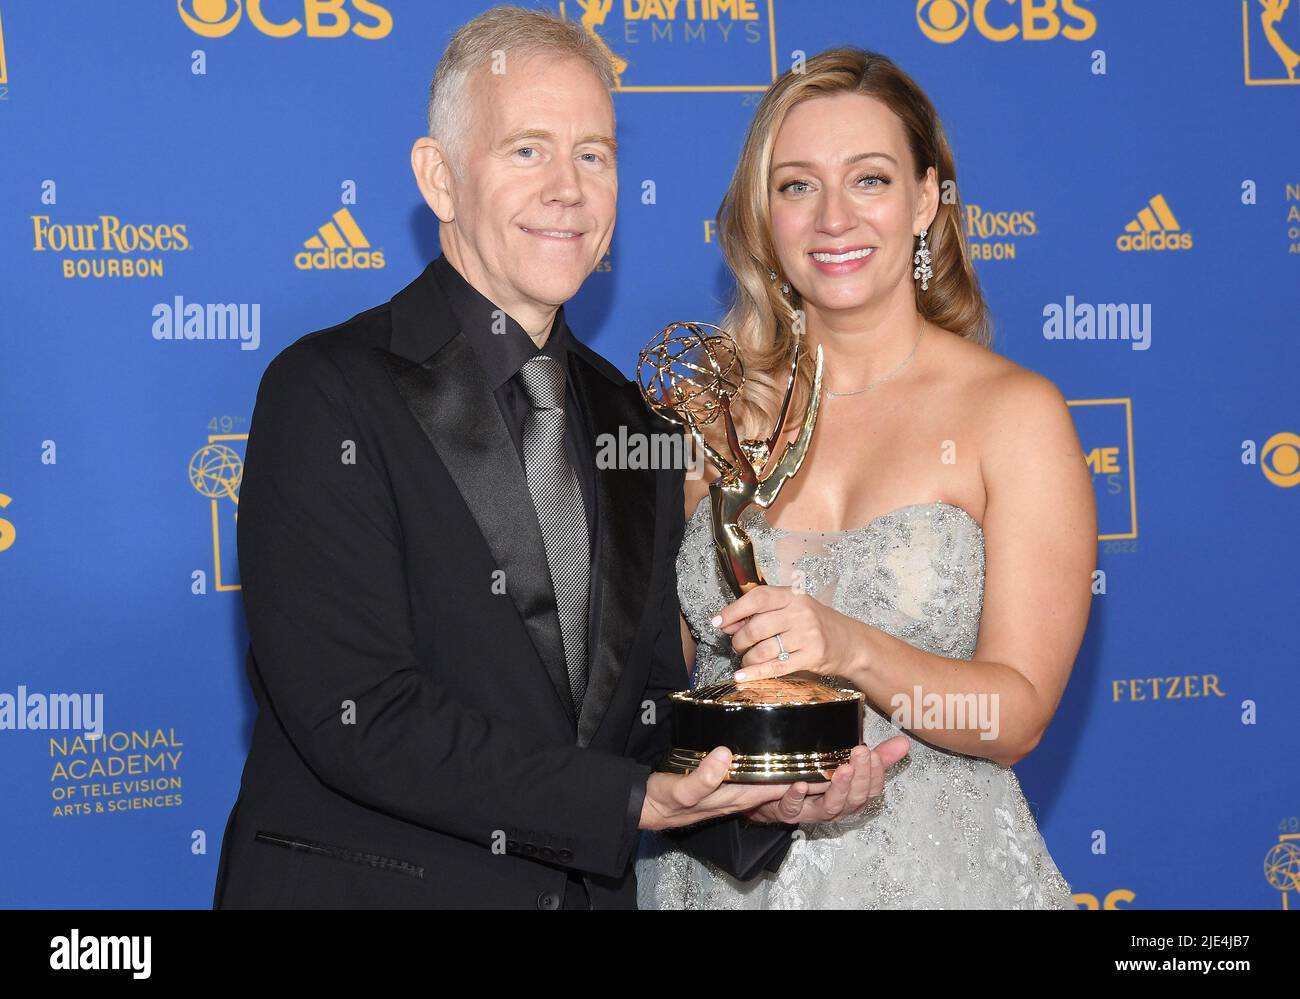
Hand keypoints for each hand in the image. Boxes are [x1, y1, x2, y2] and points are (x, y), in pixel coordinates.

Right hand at [640, 746, 826, 831]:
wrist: (651, 806)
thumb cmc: (666, 799)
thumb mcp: (682, 788)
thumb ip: (702, 776)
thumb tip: (725, 754)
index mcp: (738, 794)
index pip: (781, 786)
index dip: (806, 778)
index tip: (831, 766)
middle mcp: (742, 794)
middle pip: (785, 786)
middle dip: (810, 777)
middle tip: (839, 759)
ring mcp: (737, 791)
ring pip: (775, 782)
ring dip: (798, 774)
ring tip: (820, 759)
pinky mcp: (728, 784)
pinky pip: (760, 777)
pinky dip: (777, 769)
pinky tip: (782, 758)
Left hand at [713, 585, 868, 682]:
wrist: (850, 642)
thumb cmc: (815, 624)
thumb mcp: (792, 609)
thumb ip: (761, 613)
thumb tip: (725, 623)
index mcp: (793, 596)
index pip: (758, 598)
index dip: (734, 610)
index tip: (718, 622)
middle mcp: (800, 612)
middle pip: (757, 627)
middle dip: (739, 640)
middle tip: (738, 646)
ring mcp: (807, 635)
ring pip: (764, 649)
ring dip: (747, 658)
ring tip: (746, 659)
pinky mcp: (812, 656)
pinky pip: (776, 666)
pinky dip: (755, 673)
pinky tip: (742, 676)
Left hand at [743, 736, 910, 824]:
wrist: (776, 798)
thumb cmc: (818, 781)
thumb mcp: (849, 766)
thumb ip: (877, 757)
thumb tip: (904, 742)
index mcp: (852, 797)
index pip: (872, 790)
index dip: (876, 774)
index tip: (875, 754)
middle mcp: (836, 808)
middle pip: (855, 799)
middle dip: (860, 777)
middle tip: (861, 752)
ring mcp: (812, 811)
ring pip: (831, 806)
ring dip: (838, 787)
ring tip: (842, 769)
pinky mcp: (789, 811)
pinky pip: (793, 808)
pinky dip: (797, 796)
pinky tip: (798, 784)